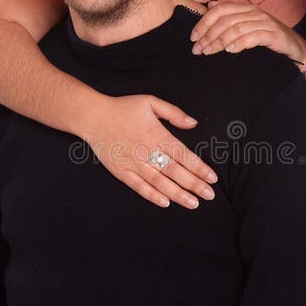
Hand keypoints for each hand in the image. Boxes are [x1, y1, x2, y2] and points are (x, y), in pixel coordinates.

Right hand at [85, 94, 217, 208]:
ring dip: (177, 194)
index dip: (199, 168)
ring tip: (193, 203)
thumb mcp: (150, 102)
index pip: (183, 155)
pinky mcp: (121, 171)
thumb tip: (193, 124)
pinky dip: (152, 195)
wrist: (93, 116)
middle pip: (175, 171)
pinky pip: (139, 186)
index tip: (212, 178)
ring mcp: (133, 163)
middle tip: (209, 195)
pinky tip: (165, 203)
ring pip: (159, 182)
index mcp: (157, 134)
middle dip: (194, 184)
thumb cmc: (123, 108)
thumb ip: (174, 113)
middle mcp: (147, 150)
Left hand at [190, 1, 305, 63]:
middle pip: (225, 20)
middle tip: (198, 49)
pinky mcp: (275, 35)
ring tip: (209, 52)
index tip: (193, 38)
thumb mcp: (248, 27)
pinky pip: (253, 37)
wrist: (297, 51)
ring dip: (220, 41)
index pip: (219, 10)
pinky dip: (240, 43)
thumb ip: (231, 17)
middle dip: (208, 35)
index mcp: (246, 9)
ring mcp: (266, 23)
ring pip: (236, 28)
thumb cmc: (269, 40)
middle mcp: (255, 13)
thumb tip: (211, 4)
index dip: (203, 22)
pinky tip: (230, 51)